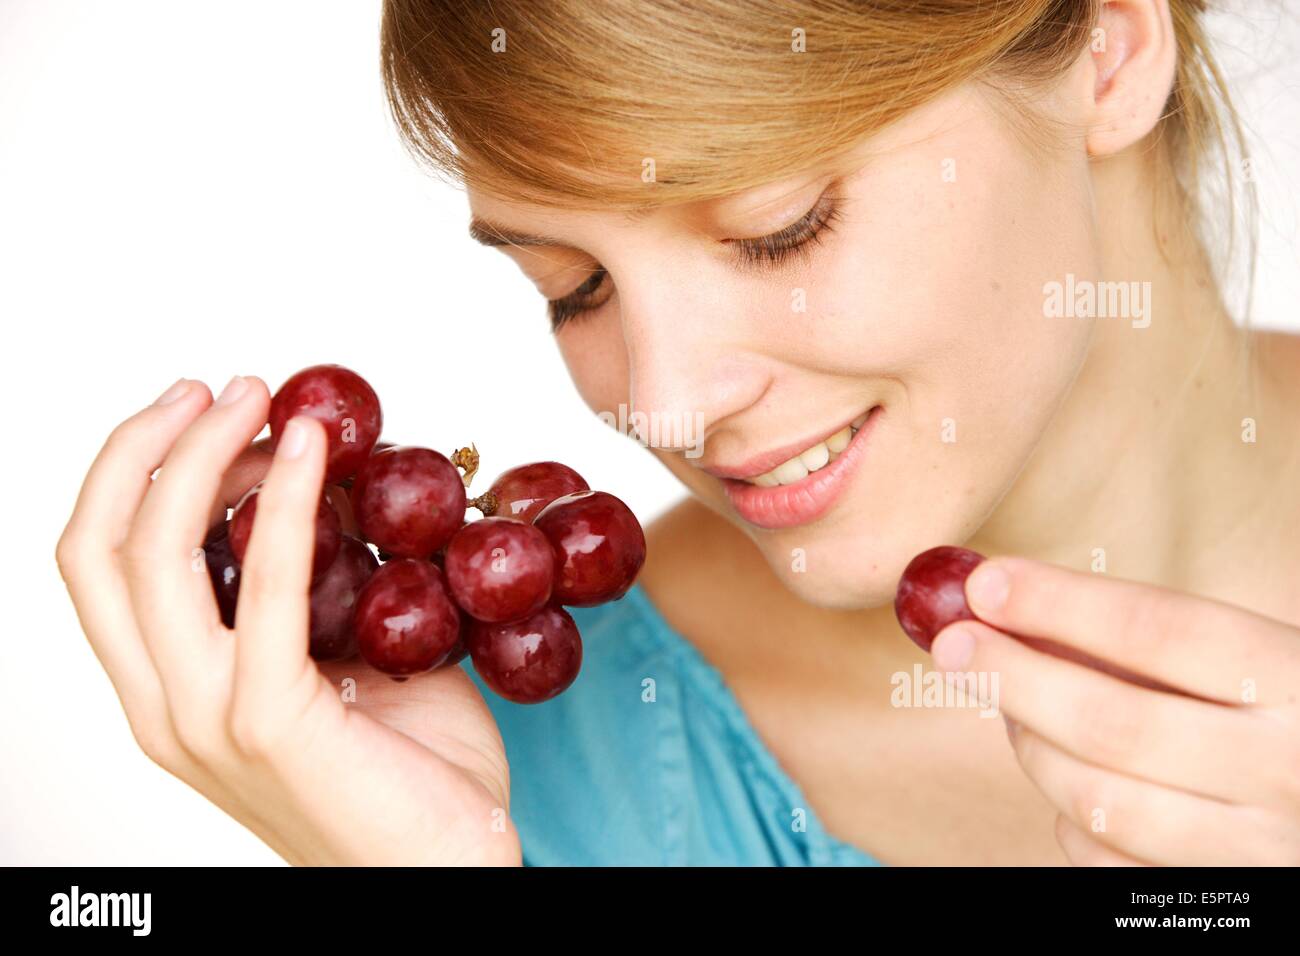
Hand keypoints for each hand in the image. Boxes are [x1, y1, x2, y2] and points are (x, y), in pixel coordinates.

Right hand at [56, 376, 519, 865]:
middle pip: (98, 547)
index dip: (132, 471)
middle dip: (148, 446)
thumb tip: (338, 491)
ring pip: (153, 556)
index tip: (198, 409)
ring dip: (201, 456)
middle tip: (219, 386)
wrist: (447, 873)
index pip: (100, 563)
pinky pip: (268, 585)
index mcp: (170, 695)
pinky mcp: (268, 722)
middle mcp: (164, 709)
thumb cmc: (409, 776)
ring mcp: (205, 720)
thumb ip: (324, 590)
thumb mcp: (346, 666)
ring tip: (259, 398)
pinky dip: (287, 501)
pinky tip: (315, 448)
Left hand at [928, 556, 1299, 865]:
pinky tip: (1066, 775)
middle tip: (954, 645)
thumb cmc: (1290, 716)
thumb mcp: (1258, 662)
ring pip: (1097, 799)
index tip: (986, 585)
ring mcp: (1259, 849)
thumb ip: (1155, 642)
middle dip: (1014, 677)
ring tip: (1010, 708)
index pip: (1161, 631)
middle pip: (1111, 722)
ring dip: (1031, 746)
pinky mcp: (1223, 898)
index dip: (1061, 604)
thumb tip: (1016, 607)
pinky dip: (1068, 815)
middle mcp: (1288, 770)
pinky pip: (1108, 858)